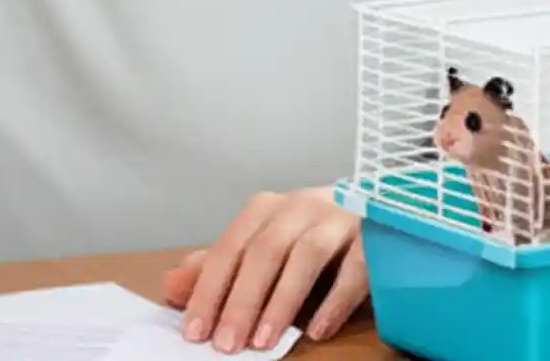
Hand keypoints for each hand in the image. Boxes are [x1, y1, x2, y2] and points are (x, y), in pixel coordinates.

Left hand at [162, 187, 367, 353]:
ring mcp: (339, 218)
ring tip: (264, 341)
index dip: (209, 289)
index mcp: (265, 209)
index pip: (229, 248)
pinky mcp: (375, 237)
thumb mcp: (261, 246)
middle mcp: (300, 206)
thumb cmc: (309, 233)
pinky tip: (318, 330)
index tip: (195, 330)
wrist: (377, 209)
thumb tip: (172, 287)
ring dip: (282, 301)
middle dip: (242, 301)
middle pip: (264, 252)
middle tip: (227, 343)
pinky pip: (356, 268)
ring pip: (306, 256)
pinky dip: (335, 301)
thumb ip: (219, 266)